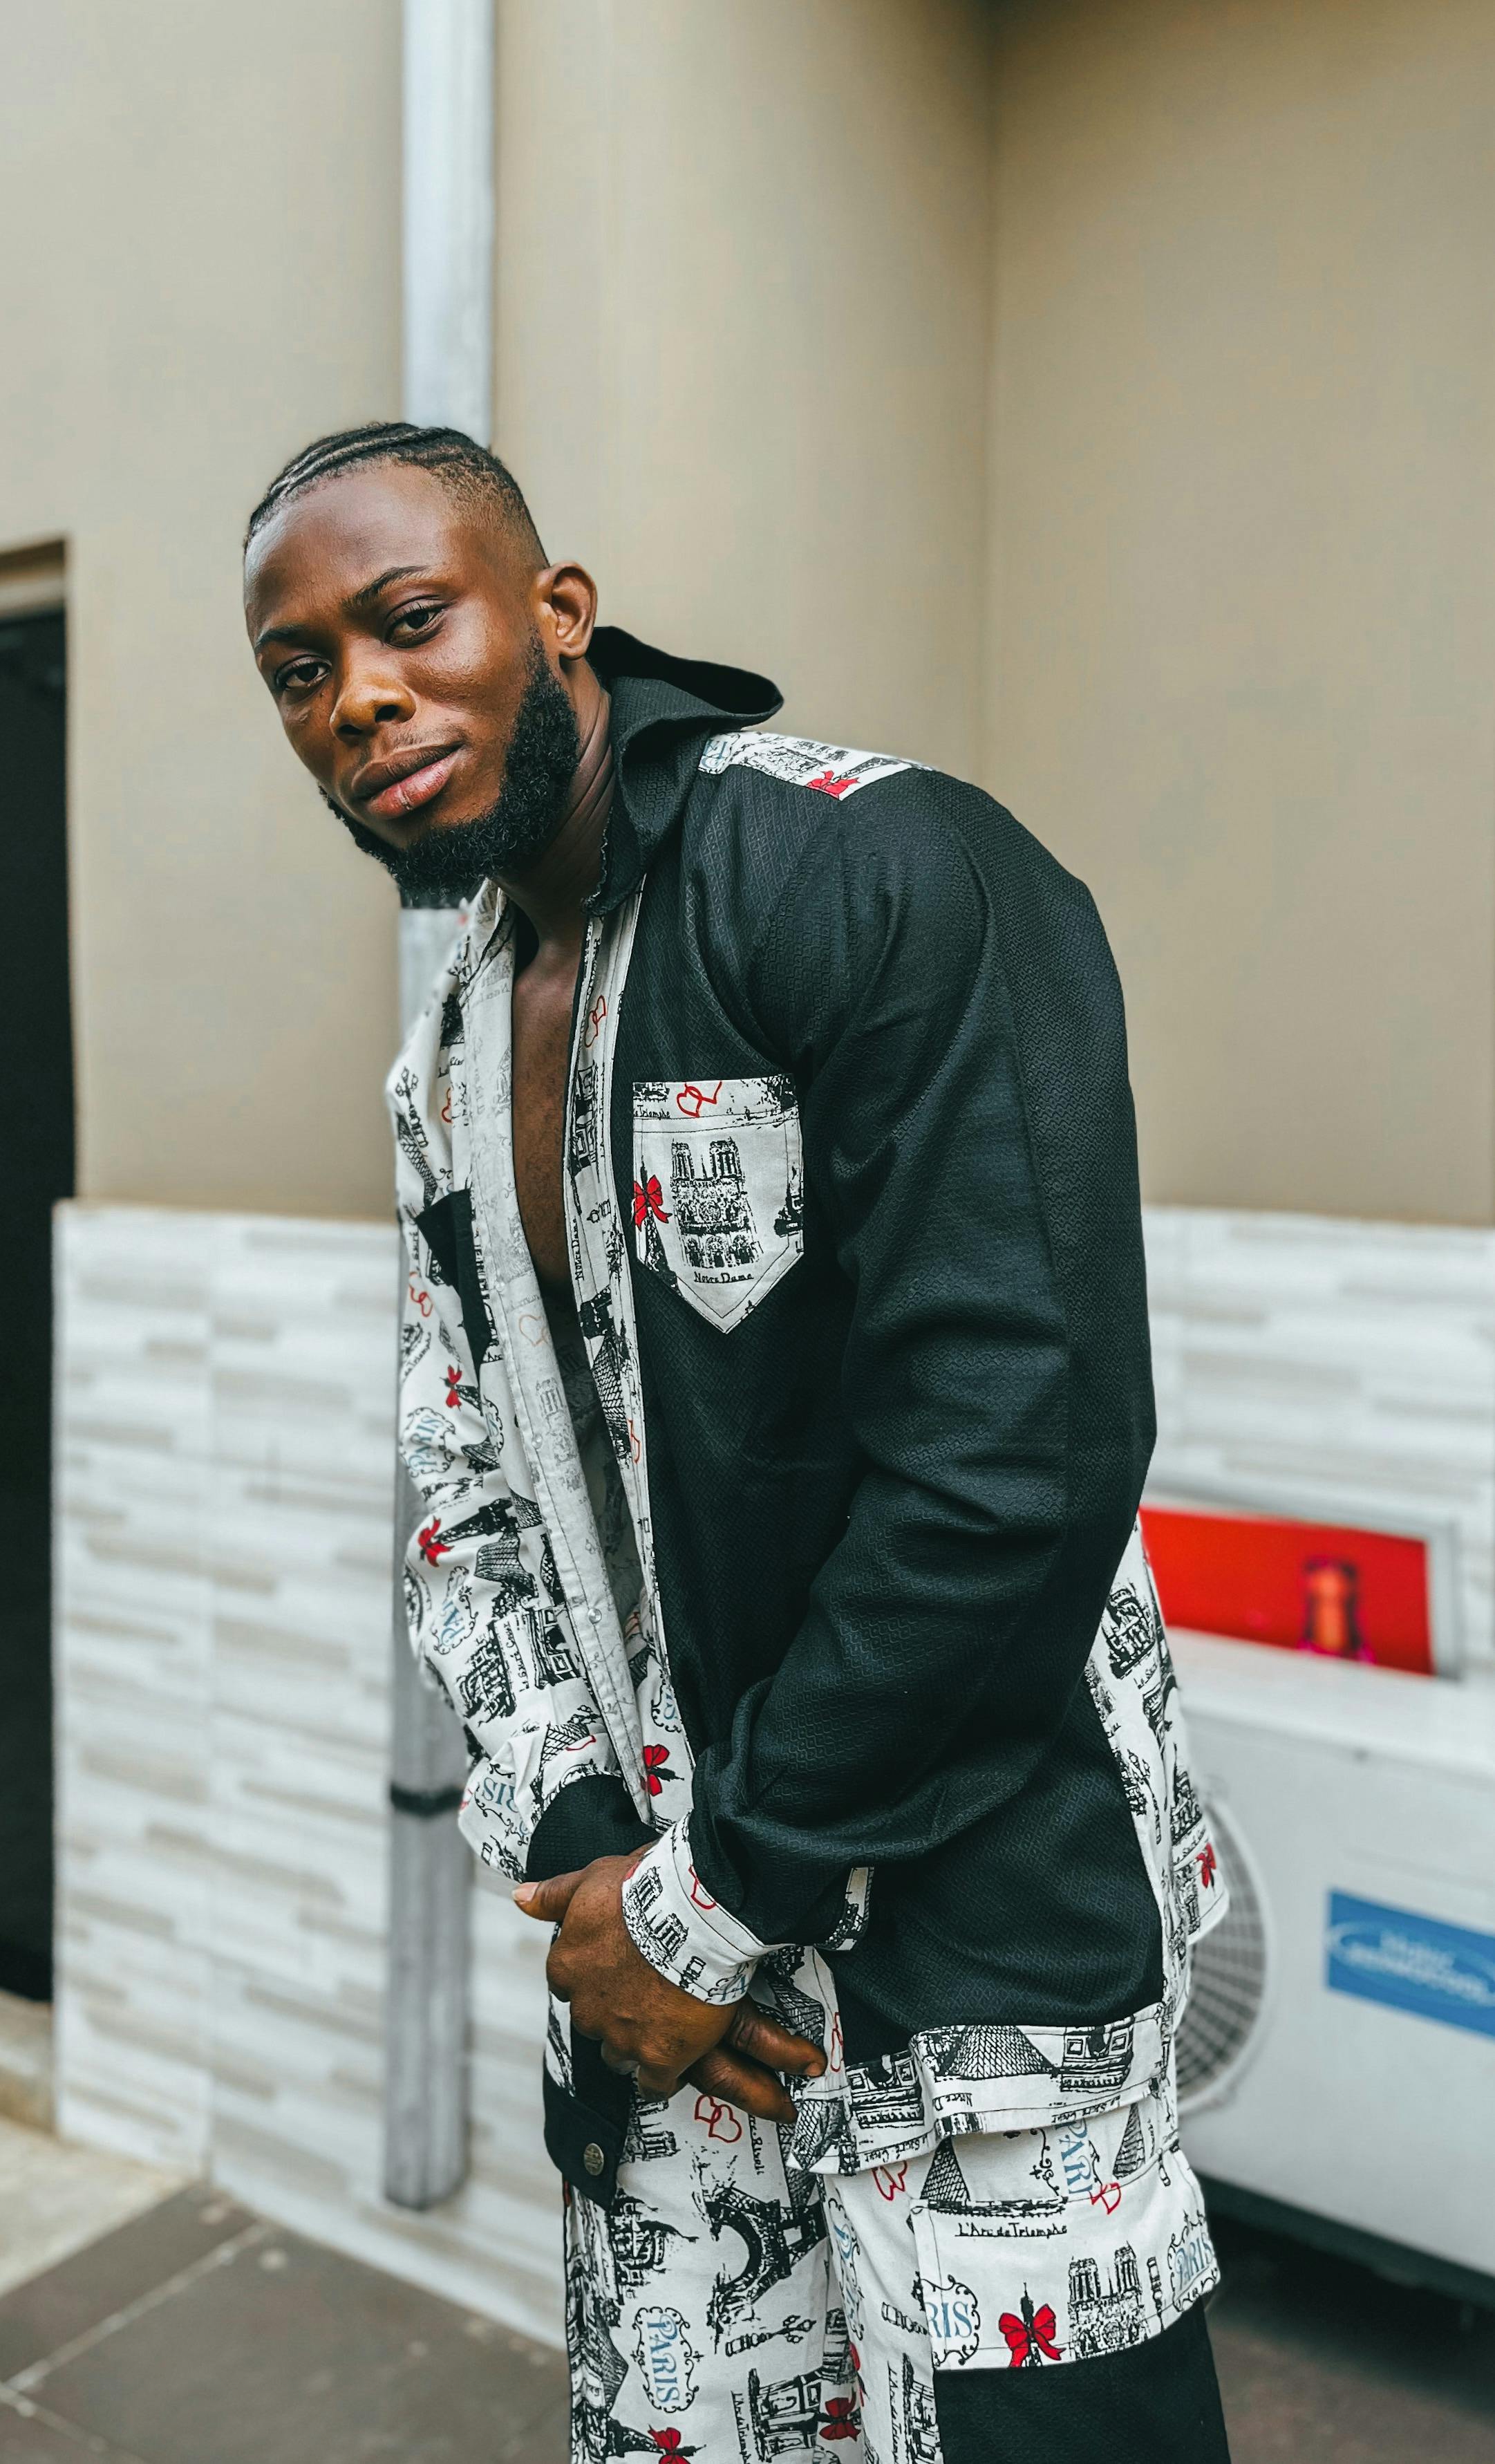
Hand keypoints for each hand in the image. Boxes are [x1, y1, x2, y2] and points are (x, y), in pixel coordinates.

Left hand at [514, 1853, 824, 2122]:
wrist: (692, 1916)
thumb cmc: (643, 1891)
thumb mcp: (591, 1880)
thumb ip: (554, 1895)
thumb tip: (520, 1898)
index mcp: (566, 1969)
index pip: (567, 1986)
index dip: (593, 1979)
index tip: (616, 1969)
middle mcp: (586, 2009)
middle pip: (593, 2022)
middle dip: (614, 2011)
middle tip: (647, 1991)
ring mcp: (622, 2037)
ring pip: (619, 2054)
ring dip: (636, 2042)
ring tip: (667, 2023)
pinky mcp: (659, 2057)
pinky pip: (653, 2084)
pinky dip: (663, 2076)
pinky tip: (677, 2062)